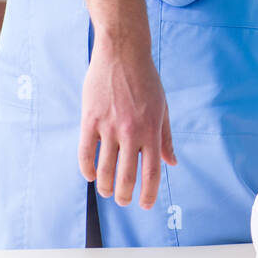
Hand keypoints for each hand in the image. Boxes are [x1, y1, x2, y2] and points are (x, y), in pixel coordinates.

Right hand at [78, 32, 176, 207]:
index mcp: (152, 130)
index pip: (152, 172)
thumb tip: (172, 162)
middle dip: (124, 196)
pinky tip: (91, 175)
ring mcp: (109, 126)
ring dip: (104, 187)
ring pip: (104, 169)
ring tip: (106, 191)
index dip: (148, 194)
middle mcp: (131, 132)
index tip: (145, 205)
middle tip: (122, 201)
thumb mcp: (162, 107)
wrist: (123, 52)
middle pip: (126, 177)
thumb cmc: (146, 80)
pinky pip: (86, 152)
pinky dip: (87, 169)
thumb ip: (165, 137)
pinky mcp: (90, 119)